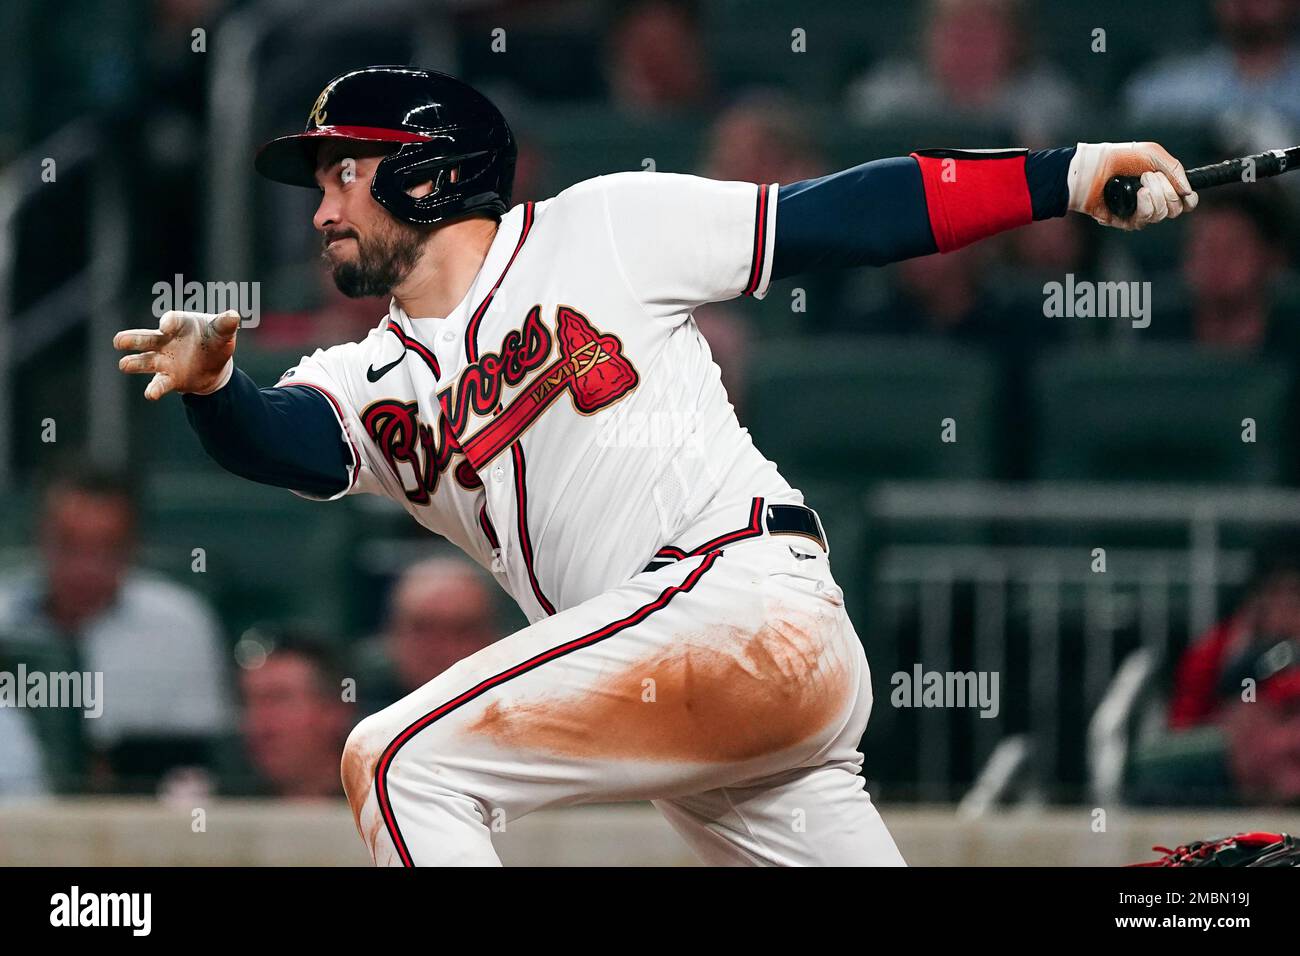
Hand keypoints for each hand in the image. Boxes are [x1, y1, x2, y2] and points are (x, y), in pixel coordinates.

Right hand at [113, 310, 239, 399]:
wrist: (215, 365)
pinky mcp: (168, 378)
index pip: (171, 320)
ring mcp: (163, 360)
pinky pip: (158, 383)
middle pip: (145, 338)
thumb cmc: (215, 341)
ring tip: (124, 365)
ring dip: (133, 363)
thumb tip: (234, 316)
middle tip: (119, 341)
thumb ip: (225, 325)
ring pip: (144, 361)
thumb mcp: (222, 333)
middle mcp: (165, 340)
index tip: (167, 326)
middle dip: (133, 339)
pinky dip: (155, 389)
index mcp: (179, 324)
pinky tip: (151, 394)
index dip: (168, 322)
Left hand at [1069, 141, 1198, 229]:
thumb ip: (1174, 169)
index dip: (1189, 200)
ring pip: (1160, 215)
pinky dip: (1144, 205)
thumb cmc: (1120, 157)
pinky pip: (1143, 220)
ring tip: (1139, 182)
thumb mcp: (1152, 154)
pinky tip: (1137, 193)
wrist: (1092, 166)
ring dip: (1155, 195)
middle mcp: (1151, 203)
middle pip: (1174, 210)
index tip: (1186, 193)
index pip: (1183, 203)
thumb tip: (1188, 190)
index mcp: (1161, 187)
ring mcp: (1137, 213)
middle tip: (1148, 176)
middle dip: (1167, 190)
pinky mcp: (1123, 221)